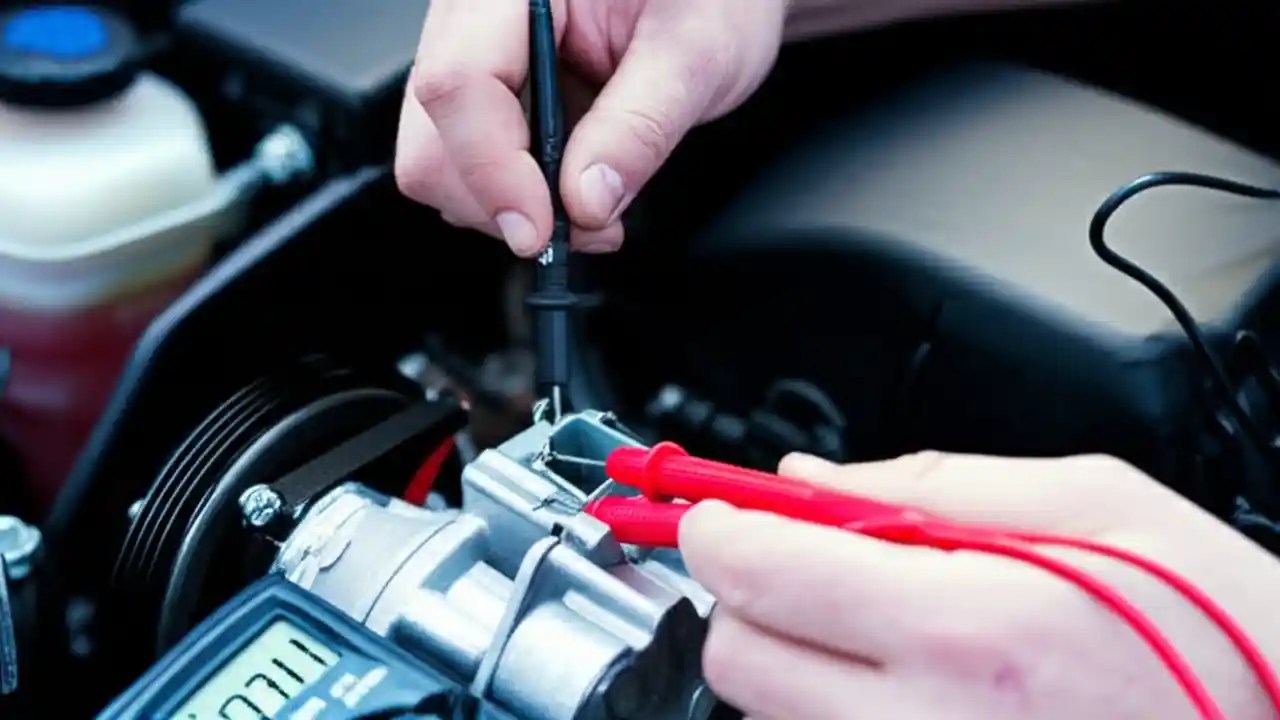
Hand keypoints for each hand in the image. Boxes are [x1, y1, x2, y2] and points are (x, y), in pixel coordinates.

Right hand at [395, 0, 787, 256]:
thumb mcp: (696, 56)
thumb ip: (639, 128)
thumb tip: (585, 201)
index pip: (460, 80)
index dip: (491, 168)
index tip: (538, 228)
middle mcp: (476, 11)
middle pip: (436, 130)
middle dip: (500, 199)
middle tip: (584, 223)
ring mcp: (473, 50)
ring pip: (440, 155)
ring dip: (509, 204)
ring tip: (592, 201)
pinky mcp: (487, 88)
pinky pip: (469, 159)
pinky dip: (517, 194)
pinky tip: (573, 184)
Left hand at [679, 452, 1279, 718]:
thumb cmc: (1216, 631)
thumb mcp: (1095, 501)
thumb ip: (933, 481)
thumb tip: (814, 479)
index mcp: (963, 623)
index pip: (756, 569)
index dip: (712, 524)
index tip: (711, 507)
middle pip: (736, 655)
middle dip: (744, 594)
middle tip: (799, 560)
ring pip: (769, 716)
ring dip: (791, 656)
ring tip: (879, 625)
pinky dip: (833, 713)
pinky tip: (904, 684)